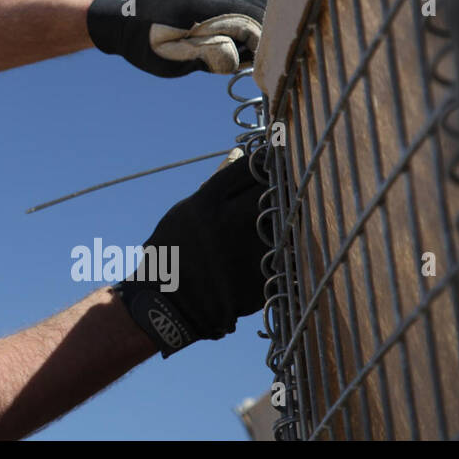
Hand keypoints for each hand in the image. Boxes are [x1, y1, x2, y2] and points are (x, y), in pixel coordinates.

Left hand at [86, 0, 267, 76]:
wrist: (126, 17)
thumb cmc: (146, 44)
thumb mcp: (169, 59)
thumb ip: (205, 56)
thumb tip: (242, 55)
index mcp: (196, 4)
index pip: (247, 15)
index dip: (263, 38)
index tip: (265, 61)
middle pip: (257, 6)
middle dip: (266, 33)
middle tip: (262, 60)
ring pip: (257, 0)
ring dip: (263, 24)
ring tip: (254, 51)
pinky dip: (256, 16)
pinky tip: (250, 38)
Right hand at [114, 148, 270, 357]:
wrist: (168, 305)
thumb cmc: (172, 253)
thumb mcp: (185, 213)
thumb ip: (214, 184)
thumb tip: (238, 153)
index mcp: (207, 202)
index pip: (249, 168)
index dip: (265, 162)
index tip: (272, 162)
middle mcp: (229, 221)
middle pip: (272, 189)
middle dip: (283, 184)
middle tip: (287, 185)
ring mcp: (248, 249)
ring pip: (285, 220)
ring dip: (290, 214)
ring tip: (287, 214)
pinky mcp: (263, 275)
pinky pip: (288, 251)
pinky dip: (289, 244)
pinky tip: (284, 243)